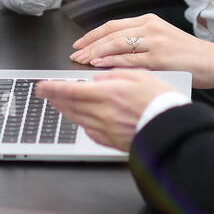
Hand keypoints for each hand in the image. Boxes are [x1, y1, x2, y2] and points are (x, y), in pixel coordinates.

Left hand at [35, 70, 177, 151]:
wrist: (171, 129)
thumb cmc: (161, 101)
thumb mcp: (140, 75)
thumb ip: (115, 73)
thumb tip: (98, 76)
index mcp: (108, 94)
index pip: (71, 90)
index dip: (53, 88)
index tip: (42, 85)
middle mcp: (103, 113)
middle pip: (70, 105)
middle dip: (54, 98)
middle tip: (44, 92)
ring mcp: (105, 129)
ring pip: (76, 118)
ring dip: (63, 109)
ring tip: (57, 103)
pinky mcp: (110, 140)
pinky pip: (88, 131)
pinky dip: (79, 122)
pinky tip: (78, 118)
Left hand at [70, 14, 213, 88]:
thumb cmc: (189, 56)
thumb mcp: (161, 42)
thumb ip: (138, 44)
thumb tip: (110, 53)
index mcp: (149, 21)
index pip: (112, 25)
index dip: (92, 34)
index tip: (79, 43)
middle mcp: (150, 27)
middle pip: (110, 33)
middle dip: (89, 44)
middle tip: (75, 54)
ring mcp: (155, 41)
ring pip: (117, 44)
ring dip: (96, 53)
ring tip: (82, 60)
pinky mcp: (159, 57)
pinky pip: (129, 59)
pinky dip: (111, 62)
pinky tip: (99, 65)